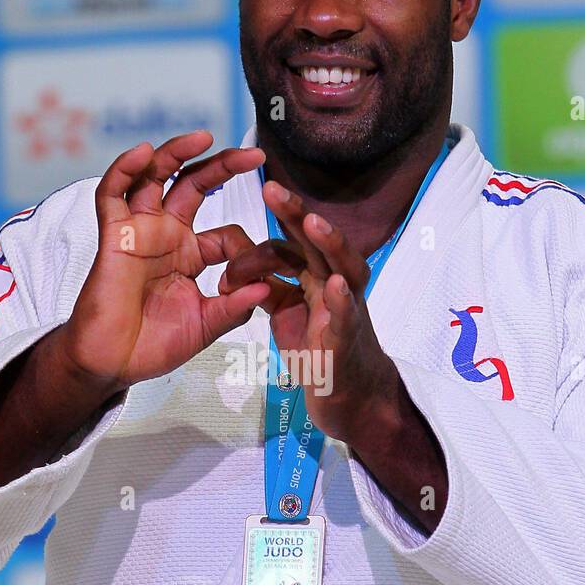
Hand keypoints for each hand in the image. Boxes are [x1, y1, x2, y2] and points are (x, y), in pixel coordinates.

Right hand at [58, 131, 270, 393]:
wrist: (111, 364)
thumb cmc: (152, 345)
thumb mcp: (205, 326)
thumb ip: (235, 308)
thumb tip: (269, 288)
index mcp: (191, 255)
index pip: (227, 232)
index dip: (247, 249)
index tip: (259, 274)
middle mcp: (167, 235)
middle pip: (195, 185)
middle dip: (224, 166)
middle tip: (254, 154)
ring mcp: (140, 231)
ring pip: (154, 176)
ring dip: (176, 152)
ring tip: (204, 137)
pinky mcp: (113, 235)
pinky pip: (113, 194)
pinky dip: (125, 170)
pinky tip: (143, 153)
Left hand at [220, 181, 397, 443]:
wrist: (352, 397)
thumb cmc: (320, 350)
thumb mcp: (287, 314)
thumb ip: (269, 287)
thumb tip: (241, 270)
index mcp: (315, 275)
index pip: (289, 245)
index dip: (261, 241)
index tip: (232, 247)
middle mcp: (334, 283)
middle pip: (315, 241)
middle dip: (295, 213)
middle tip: (270, 187)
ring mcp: (346, 309)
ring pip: (342, 268)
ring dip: (329, 244)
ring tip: (314, 223)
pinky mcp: (348, 340)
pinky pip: (348, 317)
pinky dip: (342, 301)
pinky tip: (334, 285)